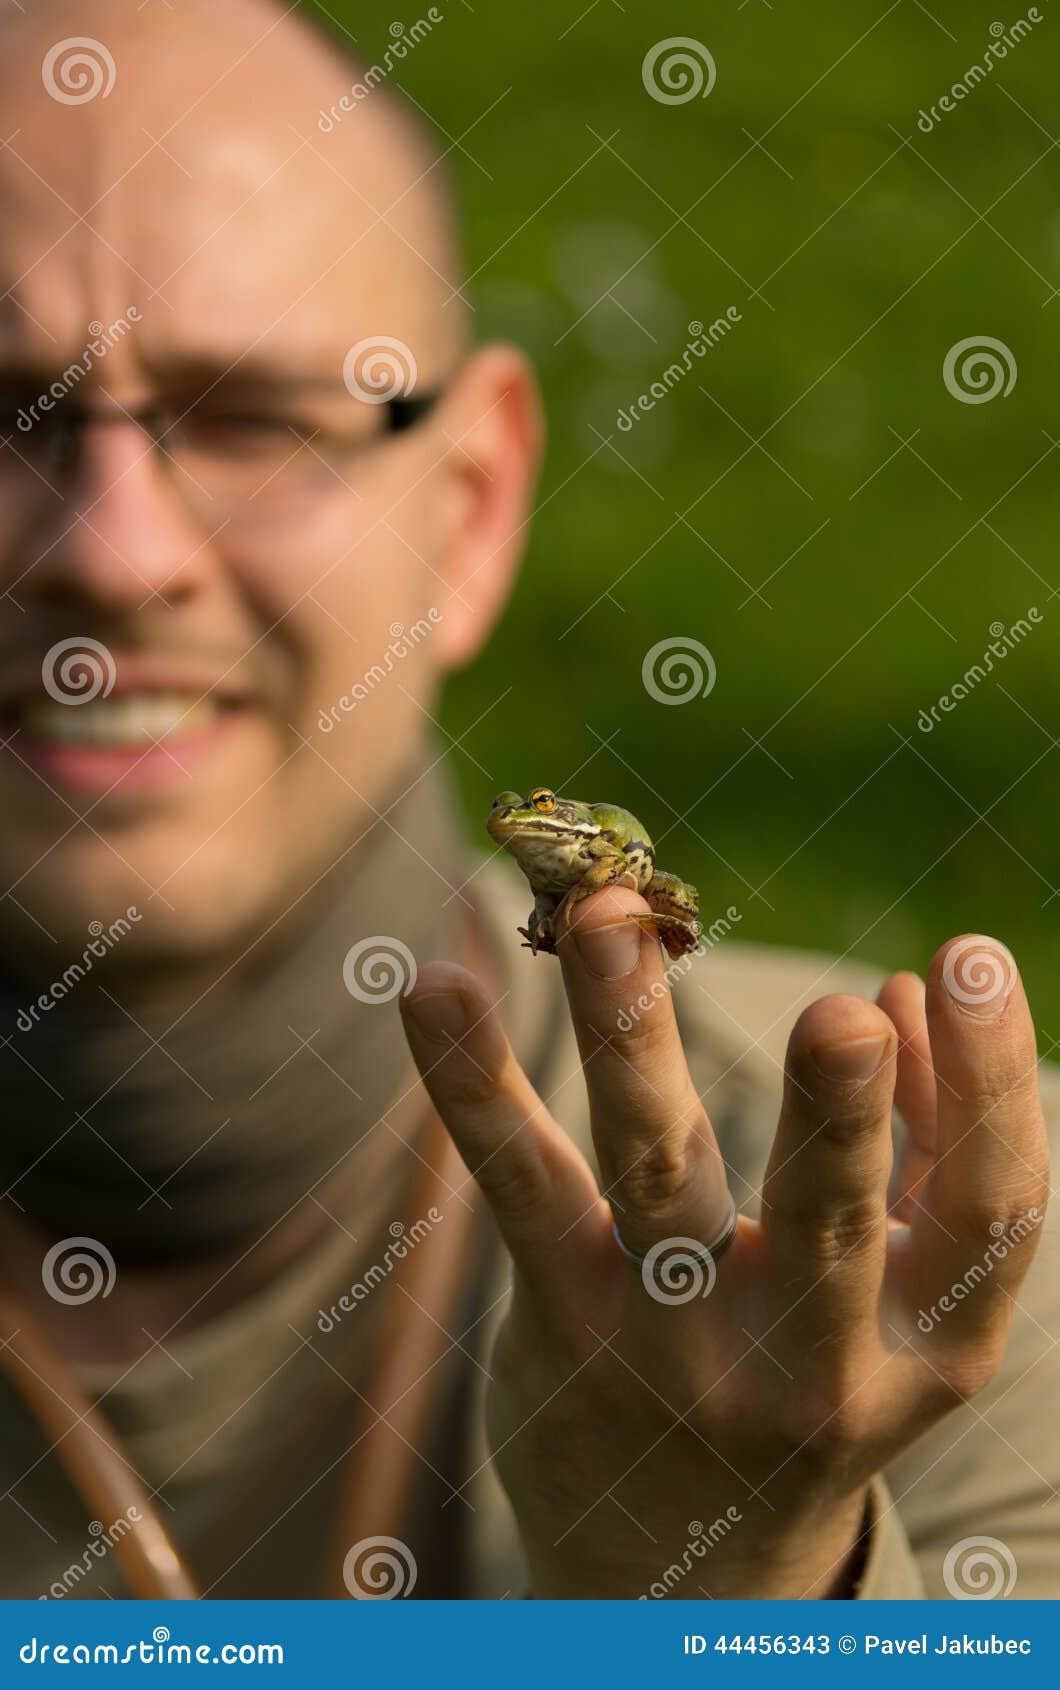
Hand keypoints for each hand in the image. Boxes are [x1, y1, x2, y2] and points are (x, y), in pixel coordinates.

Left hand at [400, 891, 1047, 1597]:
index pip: (990, 1210)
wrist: (682, 1574)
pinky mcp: (563, 1327)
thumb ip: (926, 1146)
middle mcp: (810, 1361)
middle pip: (830, 1218)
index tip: (971, 953)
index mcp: (926, 1343)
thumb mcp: (902, 1301)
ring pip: (656, 1175)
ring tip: (601, 919)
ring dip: (630, 1037)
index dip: (991, 1084)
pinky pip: (522, 1191)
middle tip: (834, 1016)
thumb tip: (908, 988)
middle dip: (837, 1116)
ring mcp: (676, 1350)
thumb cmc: (811, 1383)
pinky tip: (433, 989)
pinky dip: (478, 1086)